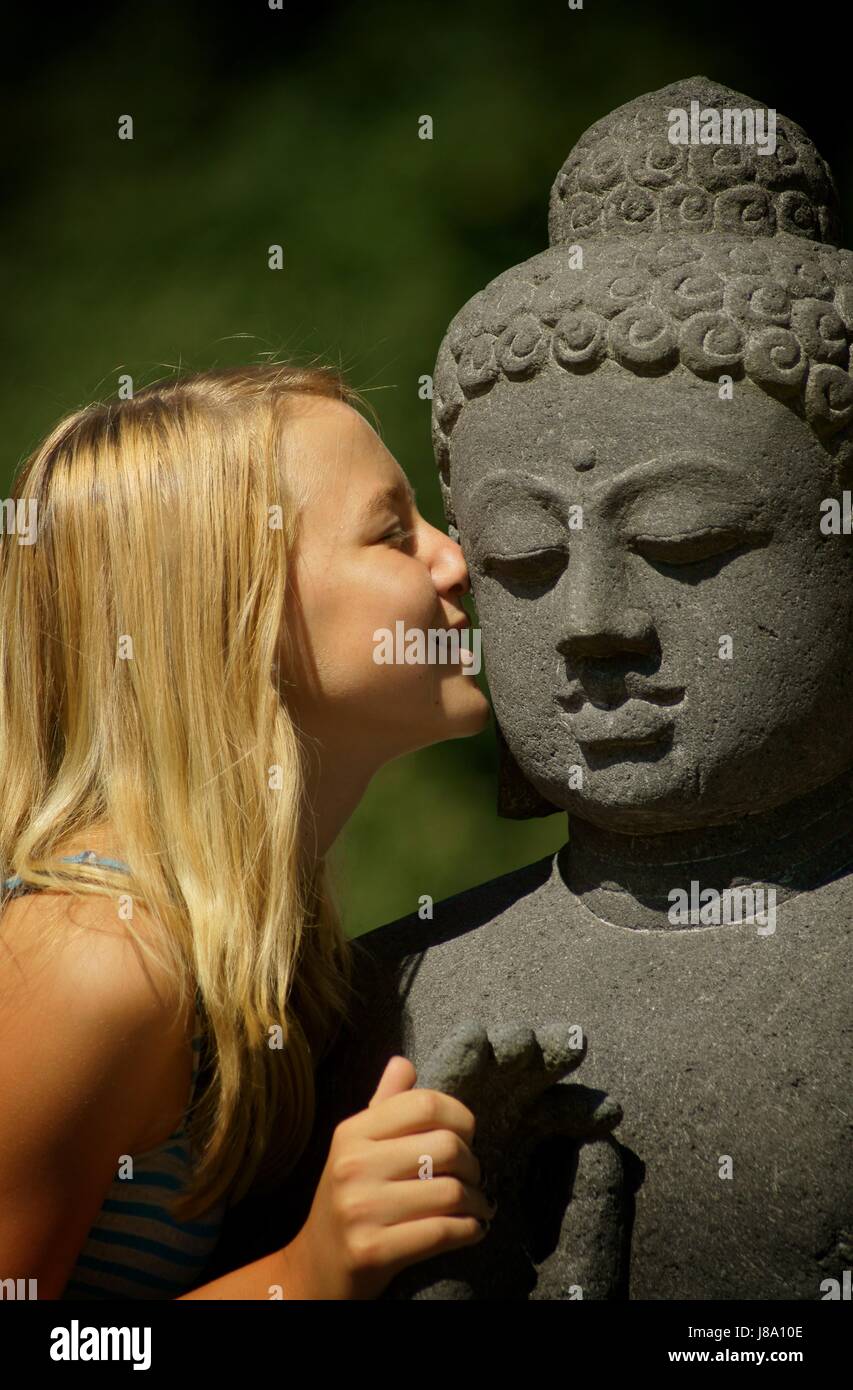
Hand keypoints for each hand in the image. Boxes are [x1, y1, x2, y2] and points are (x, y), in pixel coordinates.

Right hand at [282, 1055, 495, 1298]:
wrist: (315, 1269)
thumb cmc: (347, 1200)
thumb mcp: (355, 1147)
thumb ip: (383, 1105)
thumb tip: (404, 1063)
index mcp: (352, 1132)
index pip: (424, 1104)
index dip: (460, 1117)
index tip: (466, 1136)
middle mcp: (353, 1165)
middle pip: (446, 1145)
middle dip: (473, 1164)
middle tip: (474, 1177)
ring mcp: (361, 1209)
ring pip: (451, 1191)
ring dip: (478, 1202)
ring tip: (477, 1206)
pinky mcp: (373, 1250)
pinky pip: (443, 1231)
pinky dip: (469, 1230)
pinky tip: (471, 1229)